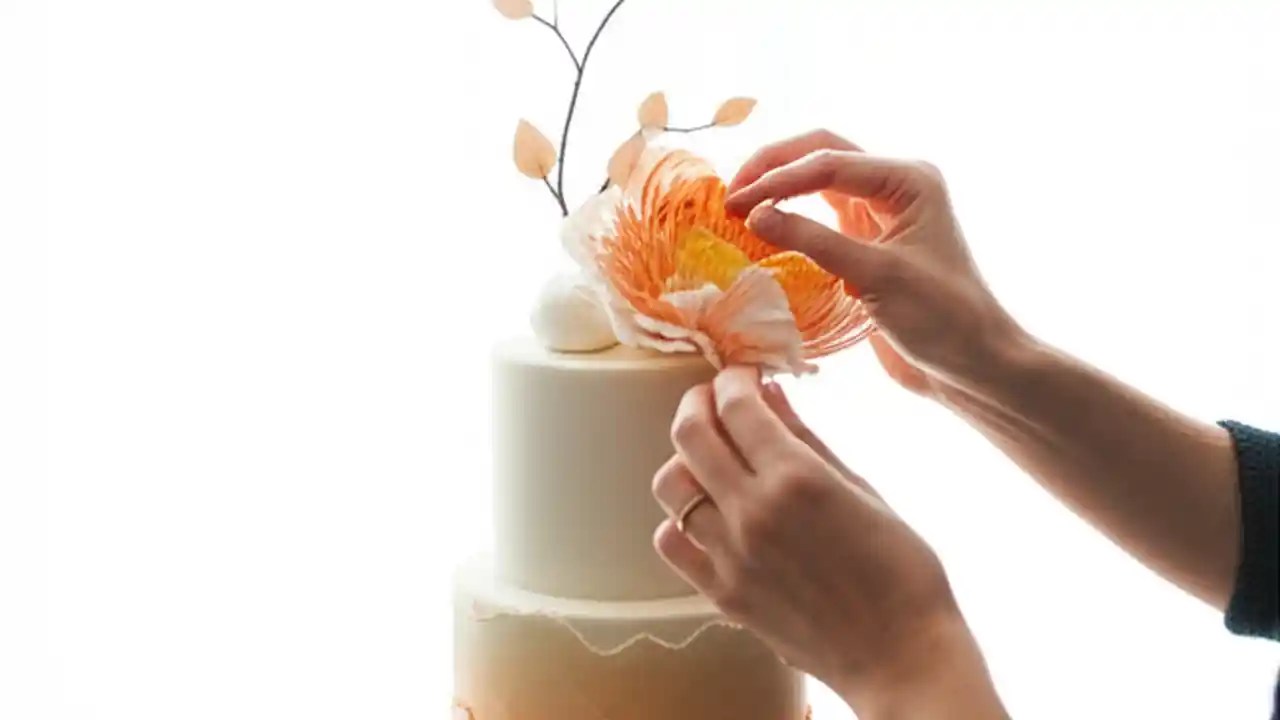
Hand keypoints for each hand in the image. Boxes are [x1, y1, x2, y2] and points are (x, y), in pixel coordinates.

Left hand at [652, 366, 1006, 717]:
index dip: (734, 379)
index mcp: (796, 478)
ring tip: (712, 458)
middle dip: (698, 403)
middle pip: (690, 434)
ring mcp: (731, 555)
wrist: (900, 655)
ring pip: (670, 486)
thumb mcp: (863, 488)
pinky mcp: (722, 593)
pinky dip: (679, 519)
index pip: (737, 406)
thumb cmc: (901, 568)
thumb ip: (808, 437)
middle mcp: (753, 511)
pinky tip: (708, 514)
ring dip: (686, 459)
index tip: (743, 376)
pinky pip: (672, 542)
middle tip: (714, 399)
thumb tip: (772, 392)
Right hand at [724, 129, 1026, 396]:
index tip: (733, 204)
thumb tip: (755, 214)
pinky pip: (822, 215)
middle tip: (731, 193)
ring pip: (819, 181)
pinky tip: (765, 231)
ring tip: (739, 206)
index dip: (775, 179)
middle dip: (774, 167)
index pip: (827, 163)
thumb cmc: (942, 319)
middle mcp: (896, 185)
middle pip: (821, 153)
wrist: (974, 365)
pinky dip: (791, 216)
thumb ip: (813, 240)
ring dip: (780, 187)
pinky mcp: (869, 243)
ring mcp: (882, 213)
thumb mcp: (875, 275)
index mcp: (908, 179)